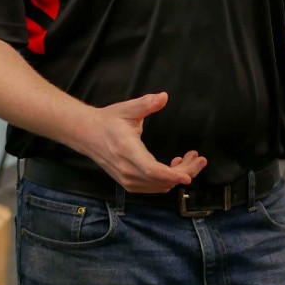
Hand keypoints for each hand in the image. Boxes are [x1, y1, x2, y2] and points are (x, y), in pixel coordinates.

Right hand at [82, 92, 206, 192]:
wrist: (86, 134)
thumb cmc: (107, 120)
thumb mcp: (126, 108)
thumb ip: (146, 103)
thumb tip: (164, 97)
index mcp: (126, 149)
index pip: (151, 169)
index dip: (172, 174)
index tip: (189, 175)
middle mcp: (126, 168)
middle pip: (160, 179)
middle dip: (185, 172)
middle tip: (198, 159)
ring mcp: (126, 179)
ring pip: (159, 186)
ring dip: (177, 176)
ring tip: (187, 159)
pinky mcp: (128, 183)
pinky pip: (153, 188)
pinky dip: (167, 181)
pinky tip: (172, 167)